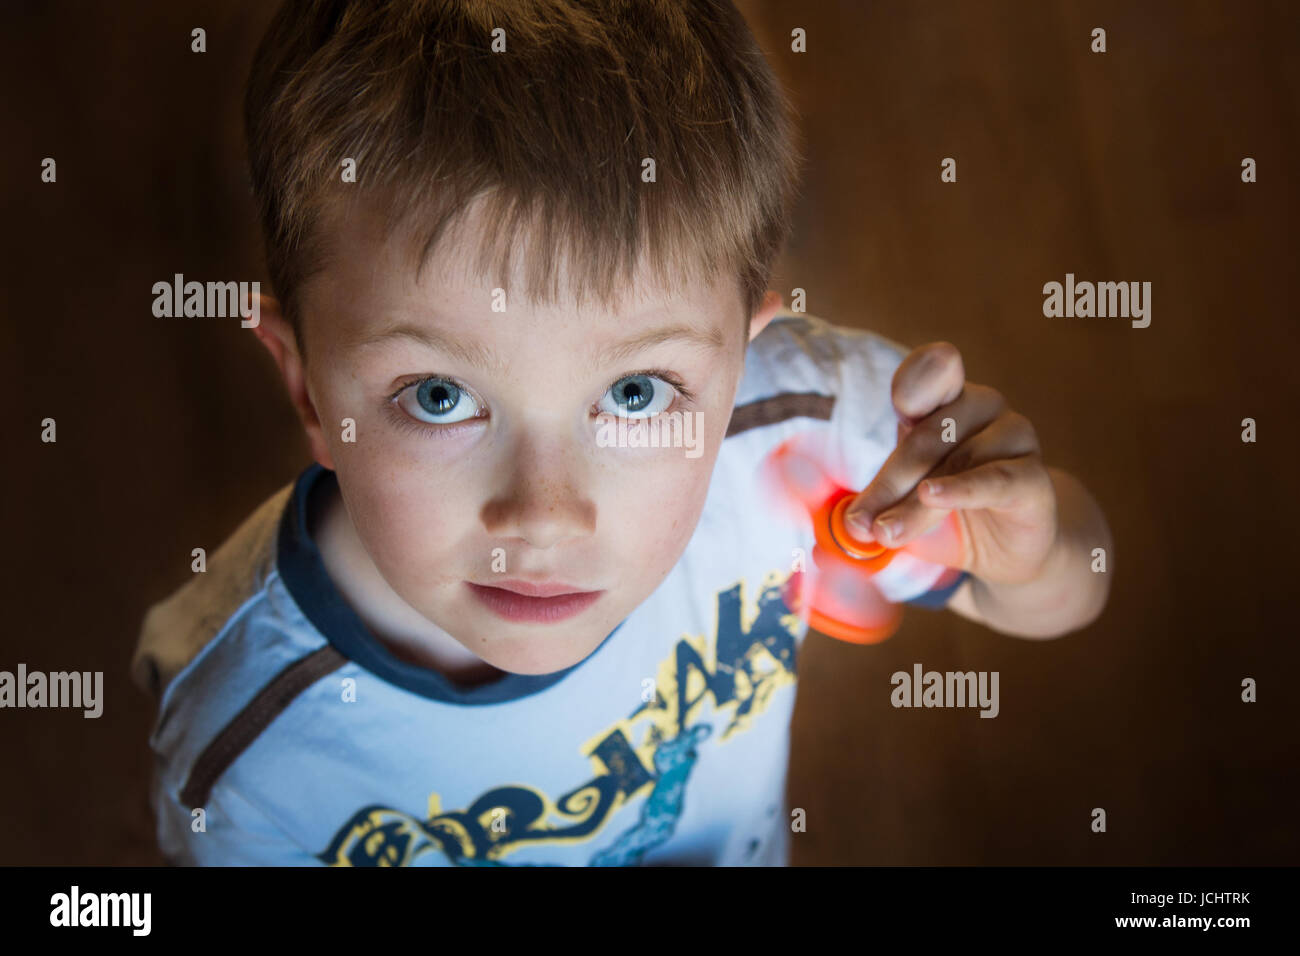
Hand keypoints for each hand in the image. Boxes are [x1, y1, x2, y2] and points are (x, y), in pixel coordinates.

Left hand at [844, 342, 1058, 586]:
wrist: (1003, 550)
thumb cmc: (946, 512)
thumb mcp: (903, 501)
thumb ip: (878, 502)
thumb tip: (851, 523)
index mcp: (944, 400)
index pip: (932, 372)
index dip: (916, 381)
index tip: (901, 406)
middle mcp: (981, 407)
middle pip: (928, 436)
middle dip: (889, 482)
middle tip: (860, 522)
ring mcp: (1014, 437)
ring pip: (957, 463)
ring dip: (916, 503)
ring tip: (887, 532)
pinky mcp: (1033, 477)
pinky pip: (996, 480)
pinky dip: (961, 489)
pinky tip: (932, 495)